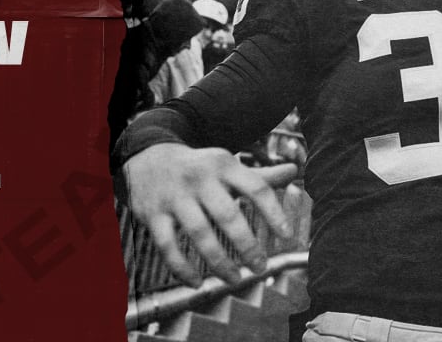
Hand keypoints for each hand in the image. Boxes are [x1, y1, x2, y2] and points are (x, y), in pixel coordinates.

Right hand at [122, 144, 294, 286]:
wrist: (148, 157)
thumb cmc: (200, 169)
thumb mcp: (227, 166)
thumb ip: (259, 176)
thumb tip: (293, 171)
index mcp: (224, 165)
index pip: (256, 188)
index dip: (274, 213)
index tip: (287, 237)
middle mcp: (200, 179)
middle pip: (227, 215)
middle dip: (247, 245)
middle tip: (261, 267)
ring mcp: (175, 196)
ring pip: (199, 234)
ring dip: (219, 262)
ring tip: (235, 279)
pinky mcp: (153, 214)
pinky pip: (167, 246)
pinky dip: (182, 268)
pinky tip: (197, 283)